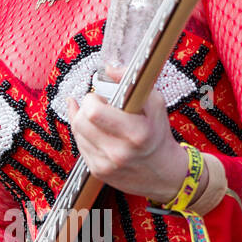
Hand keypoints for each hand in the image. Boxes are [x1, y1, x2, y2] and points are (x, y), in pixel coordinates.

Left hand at [67, 62, 189, 204]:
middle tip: (97, 105)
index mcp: (137, 133)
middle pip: (80, 122)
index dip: (92, 100)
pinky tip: (94, 131)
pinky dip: (84, 135)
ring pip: (77, 133)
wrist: (163, 173)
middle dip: (84, 108)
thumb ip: (133, 82)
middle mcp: (119, 152)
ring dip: (83, 121)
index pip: (93, 112)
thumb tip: (109, 68)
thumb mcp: (155, 104)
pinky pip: (80, 146)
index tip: (101, 98)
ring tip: (97, 118)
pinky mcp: (98, 172)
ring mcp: (106, 165)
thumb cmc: (158, 135)